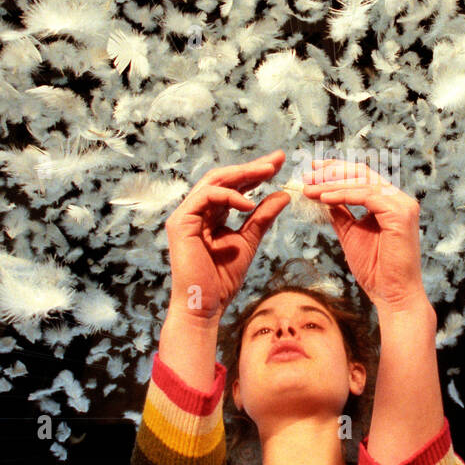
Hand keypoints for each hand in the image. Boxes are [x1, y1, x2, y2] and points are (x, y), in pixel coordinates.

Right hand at [164, 150, 289, 322]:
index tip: (280, 163)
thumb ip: (262, 218)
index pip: (233, 186)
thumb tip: (284, 194)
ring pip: (214, 181)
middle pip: (224, 178)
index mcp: (210, 214)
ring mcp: (185, 215)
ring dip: (243, 174)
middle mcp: (196, 211)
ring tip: (269, 172)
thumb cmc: (222, 280)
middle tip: (277, 159)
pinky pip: (206, 196)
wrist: (205, 306)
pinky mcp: (180, 222)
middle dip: (252, 167)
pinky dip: (229, 196)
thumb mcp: (248, 241)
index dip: (255, 173)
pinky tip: (249, 204)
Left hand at [300, 158, 428, 312]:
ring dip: (331, 184)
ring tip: (309, 189)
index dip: (336, 169)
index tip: (312, 171)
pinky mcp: (400, 214)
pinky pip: (367, 196)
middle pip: (362, 173)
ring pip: (362, 182)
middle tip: (307, 175)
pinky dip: (343, 195)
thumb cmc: (375, 270)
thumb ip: (341, 213)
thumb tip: (322, 196)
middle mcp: (399, 199)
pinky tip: (324, 198)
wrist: (392, 295)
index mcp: (390, 202)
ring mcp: (403, 205)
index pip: (362, 176)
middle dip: (331, 172)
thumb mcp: (351, 234)